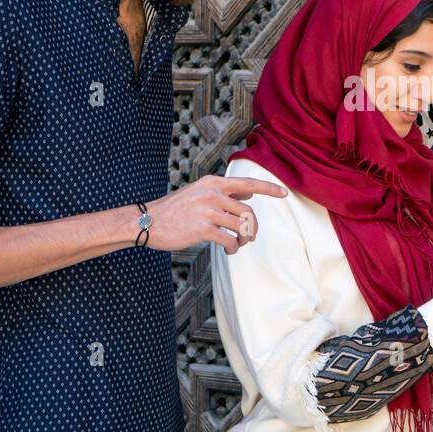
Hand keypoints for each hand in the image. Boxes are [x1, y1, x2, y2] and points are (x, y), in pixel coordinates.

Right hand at [143, 175, 286, 252]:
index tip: (284, 193)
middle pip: (248, 212)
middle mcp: (212, 194)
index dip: (269, 188)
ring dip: (245, 239)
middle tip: (249, 237)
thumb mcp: (199, 193)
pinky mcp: (203, 229)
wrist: (148, 221)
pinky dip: (234, 247)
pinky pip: (230, 240)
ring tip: (238, 244)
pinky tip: (229, 249)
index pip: (248, 183)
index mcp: (213, 183)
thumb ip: (224, 193)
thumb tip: (249, 193)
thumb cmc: (175, 209)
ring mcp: (208, 211)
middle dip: (253, 227)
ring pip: (242, 226)